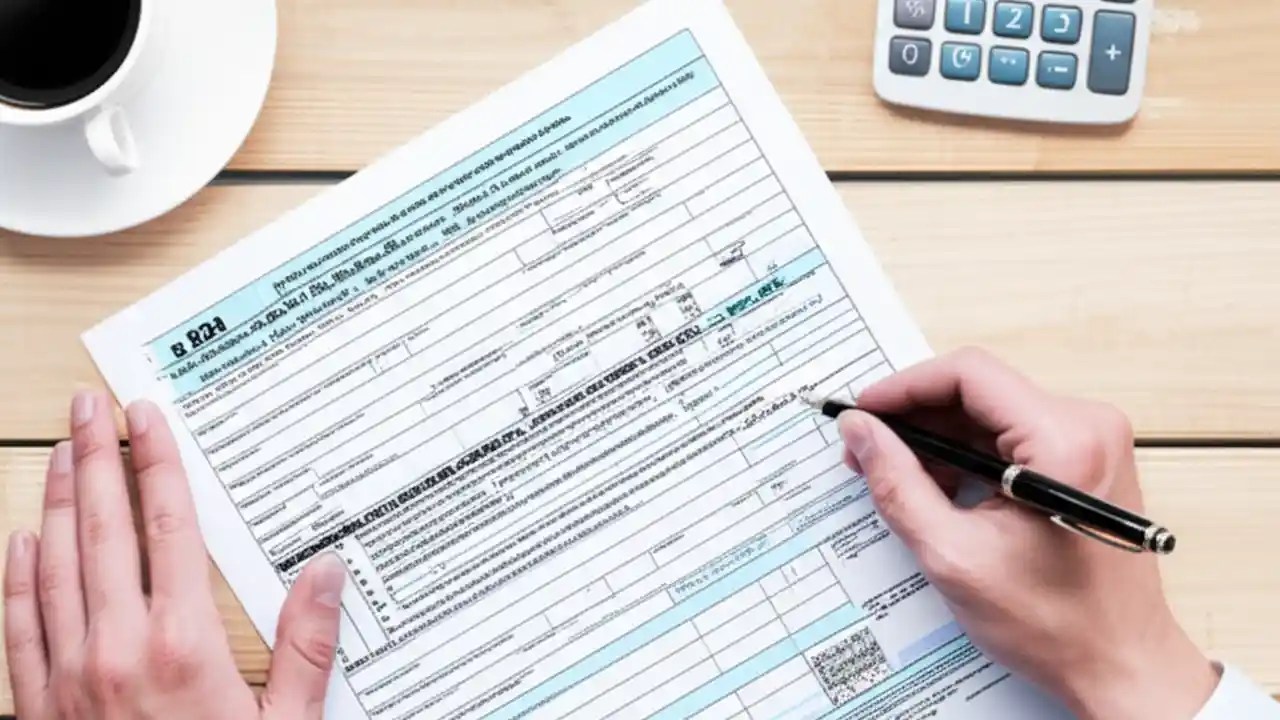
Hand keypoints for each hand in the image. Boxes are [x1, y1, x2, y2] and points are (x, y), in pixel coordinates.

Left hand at [4, 391, 346, 718]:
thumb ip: (307, 647)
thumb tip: (329, 572)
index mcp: (183, 645)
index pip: (166, 527)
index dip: (156, 464)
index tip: (145, 418)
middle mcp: (116, 648)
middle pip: (101, 529)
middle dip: (94, 459)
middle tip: (87, 408)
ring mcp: (65, 676)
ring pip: (52, 564)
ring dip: (55, 501)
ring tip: (60, 452)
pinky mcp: (36, 705)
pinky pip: (17, 622)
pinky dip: (16, 573)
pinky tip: (21, 540)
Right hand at [838, 348, 1218, 719]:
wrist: (1121, 665)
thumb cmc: (1057, 624)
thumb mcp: (954, 555)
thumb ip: (897, 484)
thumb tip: (861, 432)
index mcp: (1065, 442)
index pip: (969, 375)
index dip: (904, 388)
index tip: (864, 411)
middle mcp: (1088, 427)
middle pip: (979, 391)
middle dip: (915, 417)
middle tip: (866, 449)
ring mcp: (1091, 442)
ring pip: (990, 413)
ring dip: (938, 438)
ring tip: (896, 476)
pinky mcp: (1085, 460)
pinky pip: (1011, 436)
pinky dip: (968, 455)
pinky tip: (936, 487)